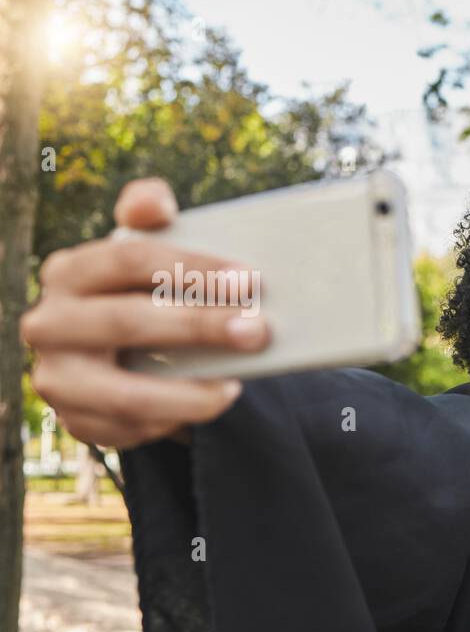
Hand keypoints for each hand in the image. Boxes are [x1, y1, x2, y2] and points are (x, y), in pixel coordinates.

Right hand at [21, 177, 270, 449]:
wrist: (112, 359)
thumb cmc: (137, 296)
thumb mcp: (141, 256)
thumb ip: (146, 216)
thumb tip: (156, 202)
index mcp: (69, 272)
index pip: (128, 258)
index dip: (190, 267)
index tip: (247, 279)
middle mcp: (49, 323)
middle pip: (127, 321)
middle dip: (198, 326)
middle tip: (257, 330)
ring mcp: (58, 377)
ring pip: (126, 393)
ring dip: (190, 394)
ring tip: (236, 387)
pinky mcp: (76, 422)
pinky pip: (132, 429)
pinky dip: (176, 422)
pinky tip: (208, 406)